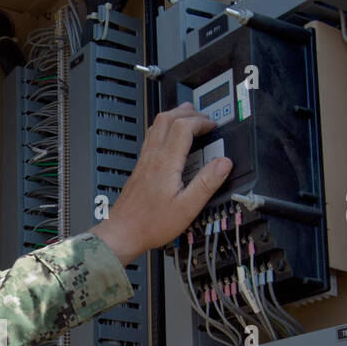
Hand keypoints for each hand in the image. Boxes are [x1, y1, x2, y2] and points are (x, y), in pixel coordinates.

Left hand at [90, 103, 232, 265]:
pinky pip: (151, 138)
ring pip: (156, 126)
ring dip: (174, 116)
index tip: (213, 127)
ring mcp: (143, 161)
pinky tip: (171, 139)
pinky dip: (164, 129)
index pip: (183, 127)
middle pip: (166, 118)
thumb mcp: (187, 208)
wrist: (122, 233)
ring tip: (189, 118)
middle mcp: (152, 158)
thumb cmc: (150, 225)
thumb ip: (206, 183)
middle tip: (203, 117)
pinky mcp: (139, 168)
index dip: (201, 121)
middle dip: (187, 112)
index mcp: (165, 164)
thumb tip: (224, 163)